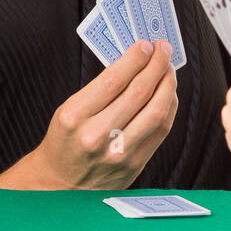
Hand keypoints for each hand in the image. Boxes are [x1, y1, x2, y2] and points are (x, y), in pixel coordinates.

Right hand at [31, 40, 178, 190]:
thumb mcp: (70, 109)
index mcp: (74, 116)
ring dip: (167, 83)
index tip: (146, 44)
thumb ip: (101, 88)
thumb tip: (137, 60)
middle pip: (138, 93)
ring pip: (155, 111)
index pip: (113, 79)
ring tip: (168, 67)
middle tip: (163, 48)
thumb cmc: (66, 140)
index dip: (135, 59)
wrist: (62, 186)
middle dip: (156, 65)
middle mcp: (96, 136)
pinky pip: (161, 130)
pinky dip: (169, 105)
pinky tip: (168, 92)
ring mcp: (118, 153)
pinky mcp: (135, 165)